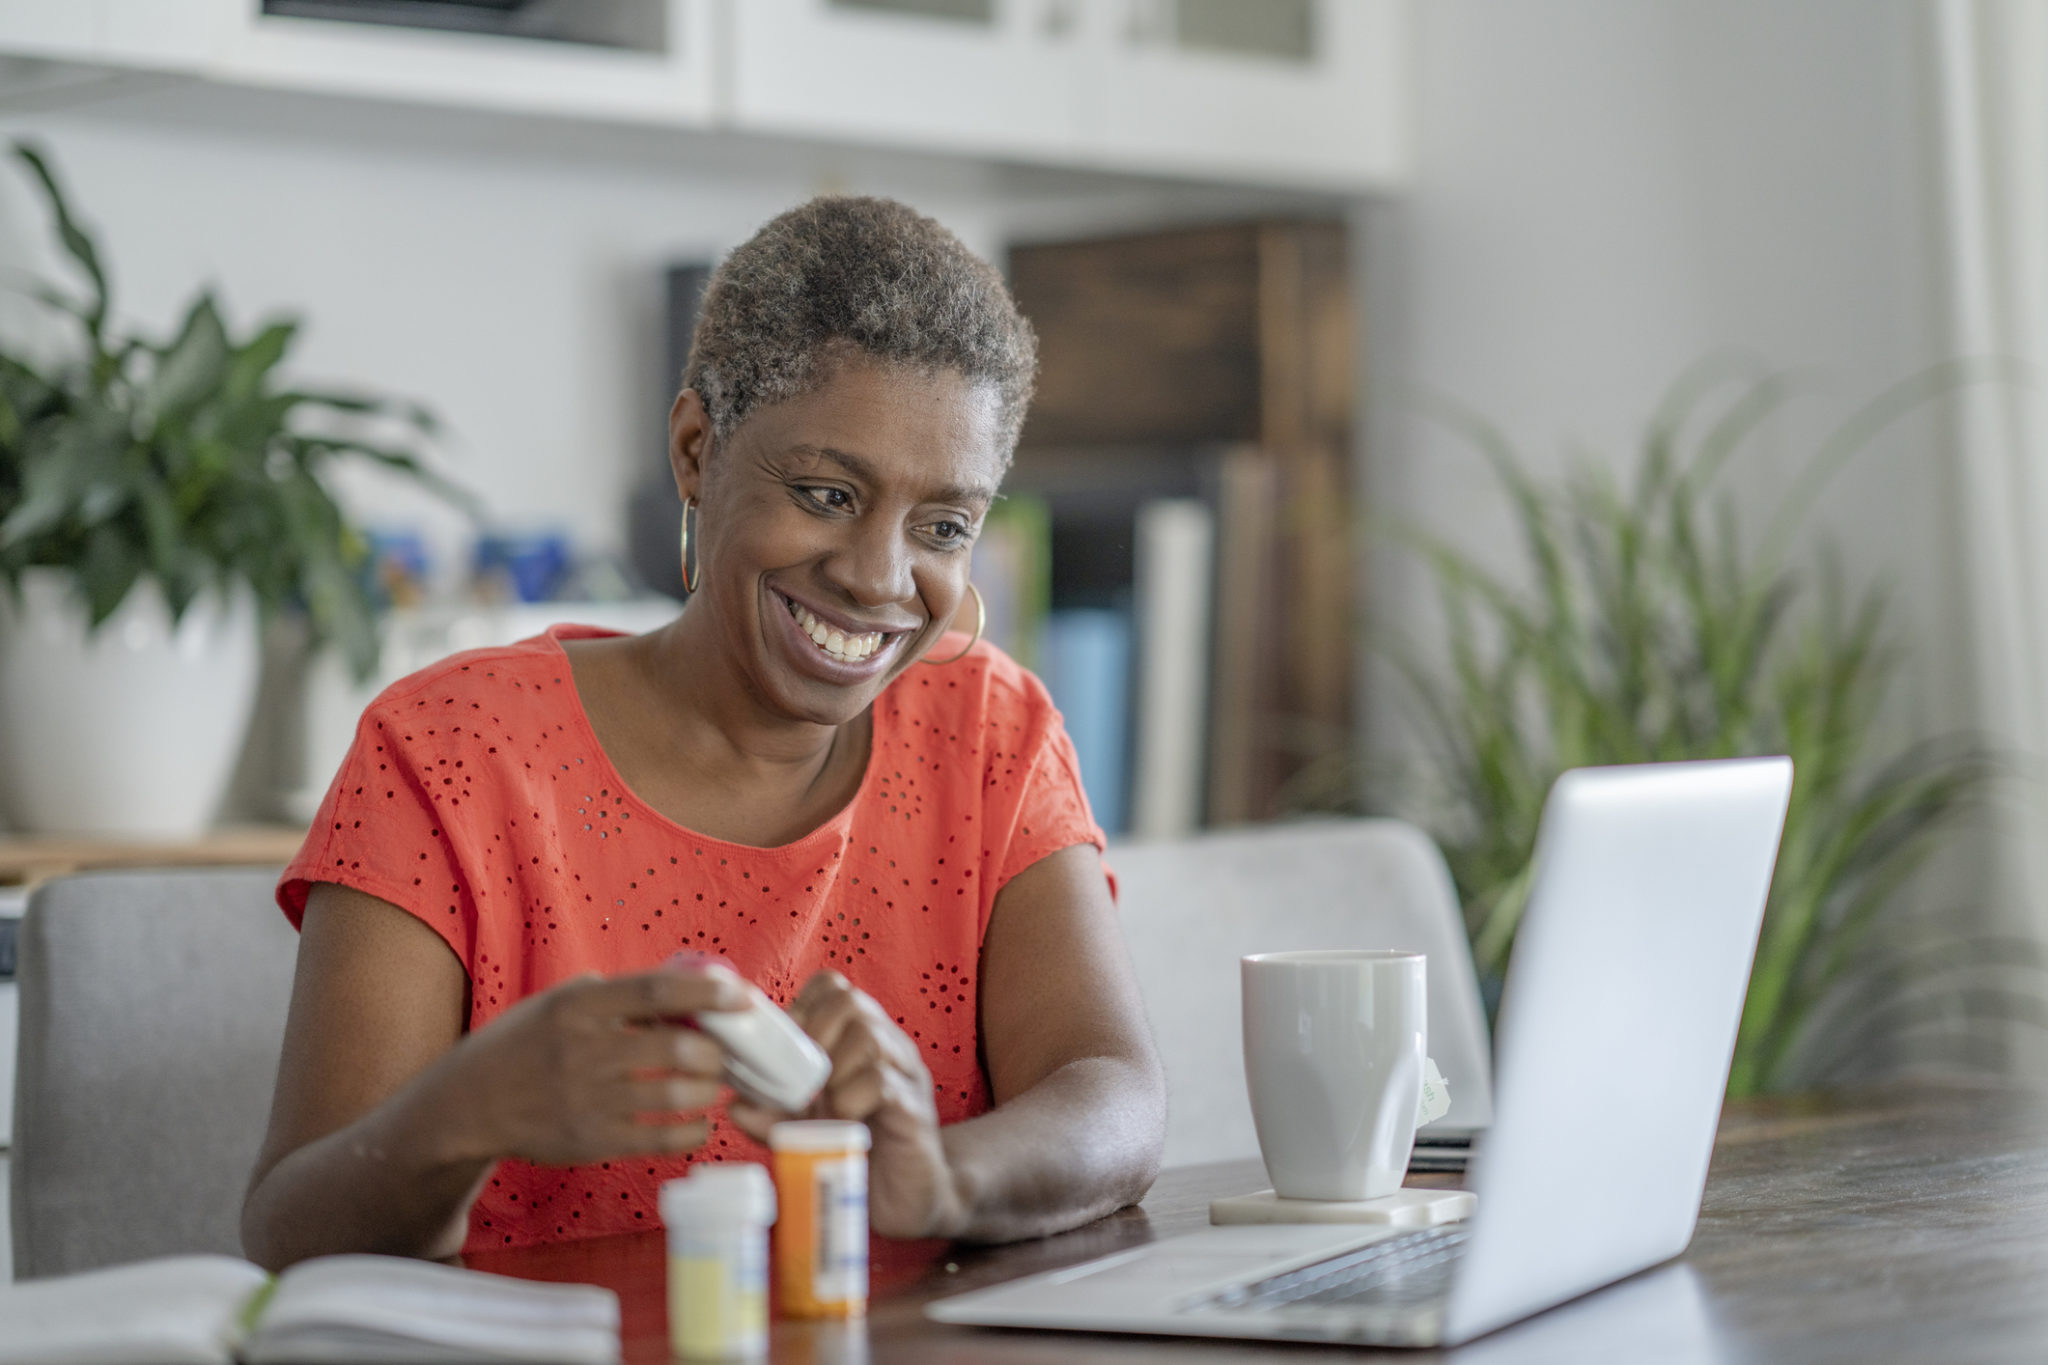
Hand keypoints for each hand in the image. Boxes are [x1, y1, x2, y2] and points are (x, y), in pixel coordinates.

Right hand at [437, 962, 750, 1166]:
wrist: (470, 1103)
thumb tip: (688, 987)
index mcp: (578, 1005)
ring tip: (713, 1083)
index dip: (707, 991)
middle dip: (715, 1050)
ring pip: (675, 1093)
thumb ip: (617, 996)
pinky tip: (698, 1120)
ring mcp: (588, 1099)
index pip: (656, 990)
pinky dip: (693, 1130)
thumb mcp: (561, 1002)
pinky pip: (661, 1138)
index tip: (741, 995)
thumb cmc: (527, 1043)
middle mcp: (584, 1050)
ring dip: (708, 1089)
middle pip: (677, 1046)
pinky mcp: (592, 1141)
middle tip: (726, 1051)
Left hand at [728, 971, 964, 1238]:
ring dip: (832, 1069)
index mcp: (861, 1039)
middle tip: (803, 1078)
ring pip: (868, 1035)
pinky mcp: (913, 1108)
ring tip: (824, 1103)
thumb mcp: (806, 1128)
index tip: (785, 1048)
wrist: (909, 1198)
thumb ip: (773, 1114)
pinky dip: (850, 1098)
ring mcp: (905, 1074)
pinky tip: (842, 1119)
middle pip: (850, 1000)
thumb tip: (734, 1103)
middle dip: (814, 1034)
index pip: (833, 986)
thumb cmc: (859, 1150)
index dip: (801, 1007)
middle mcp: (887, 1046)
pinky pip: (882, 1081)